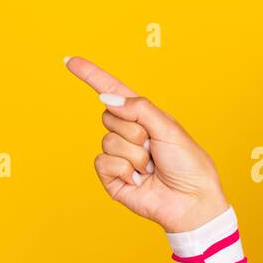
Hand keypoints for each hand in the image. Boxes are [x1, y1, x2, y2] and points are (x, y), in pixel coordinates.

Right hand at [64, 57, 230, 233]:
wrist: (191, 201)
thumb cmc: (188, 164)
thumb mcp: (168, 127)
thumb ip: (138, 108)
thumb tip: (105, 99)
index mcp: (143, 117)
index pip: (112, 92)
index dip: (92, 76)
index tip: (70, 61)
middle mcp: (128, 134)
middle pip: (109, 116)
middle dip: (135, 131)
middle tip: (155, 148)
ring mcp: (119, 156)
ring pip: (108, 141)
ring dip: (135, 155)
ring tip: (151, 168)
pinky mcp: (112, 178)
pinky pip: (104, 162)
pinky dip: (124, 171)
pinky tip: (139, 181)